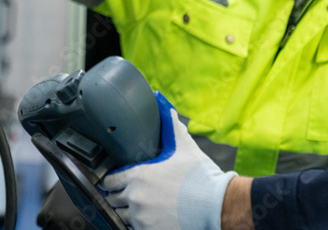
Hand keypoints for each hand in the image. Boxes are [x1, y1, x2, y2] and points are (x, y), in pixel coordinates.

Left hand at [99, 93, 235, 229]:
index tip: (116, 181)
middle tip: (129, 194)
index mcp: (138, 175)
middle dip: (119, 196)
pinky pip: (132, 229)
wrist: (218, 206)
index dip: (111, 180)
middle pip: (113, 199)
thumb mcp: (184, 147)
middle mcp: (136, 197)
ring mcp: (142, 218)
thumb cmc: (201, 178)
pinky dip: (138, 224)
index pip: (109, 181)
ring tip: (139, 207)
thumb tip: (167, 109)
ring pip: (121, 217)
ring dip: (127, 212)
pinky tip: (148, 218)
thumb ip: (171, 127)